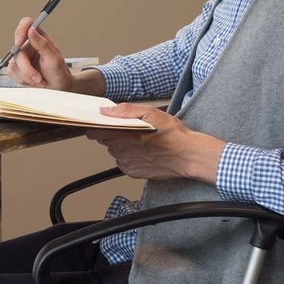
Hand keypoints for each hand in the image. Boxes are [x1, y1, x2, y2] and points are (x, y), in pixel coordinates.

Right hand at [5, 17, 74, 90]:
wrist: (58, 89)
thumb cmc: (59, 73)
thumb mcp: (54, 59)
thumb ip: (42, 44)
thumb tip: (31, 30)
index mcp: (39, 38)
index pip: (26, 24)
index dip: (20, 30)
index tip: (19, 42)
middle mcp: (29, 45)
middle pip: (17, 50)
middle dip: (27, 68)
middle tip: (38, 78)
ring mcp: (21, 57)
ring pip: (13, 64)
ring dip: (27, 76)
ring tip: (39, 80)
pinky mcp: (17, 68)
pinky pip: (11, 72)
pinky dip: (23, 80)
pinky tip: (32, 81)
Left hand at [87, 103, 225, 183]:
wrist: (188, 155)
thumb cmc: (172, 134)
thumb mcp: (150, 113)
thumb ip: (125, 111)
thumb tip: (106, 110)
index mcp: (123, 135)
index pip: (95, 132)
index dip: (96, 126)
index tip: (101, 123)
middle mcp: (122, 151)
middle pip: (105, 141)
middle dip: (112, 134)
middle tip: (128, 129)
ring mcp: (127, 163)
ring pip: (114, 151)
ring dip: (120, 145)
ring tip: (138, 140)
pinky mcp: (133, 173)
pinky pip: (122, 162)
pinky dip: (128, 156)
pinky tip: (142, 151)